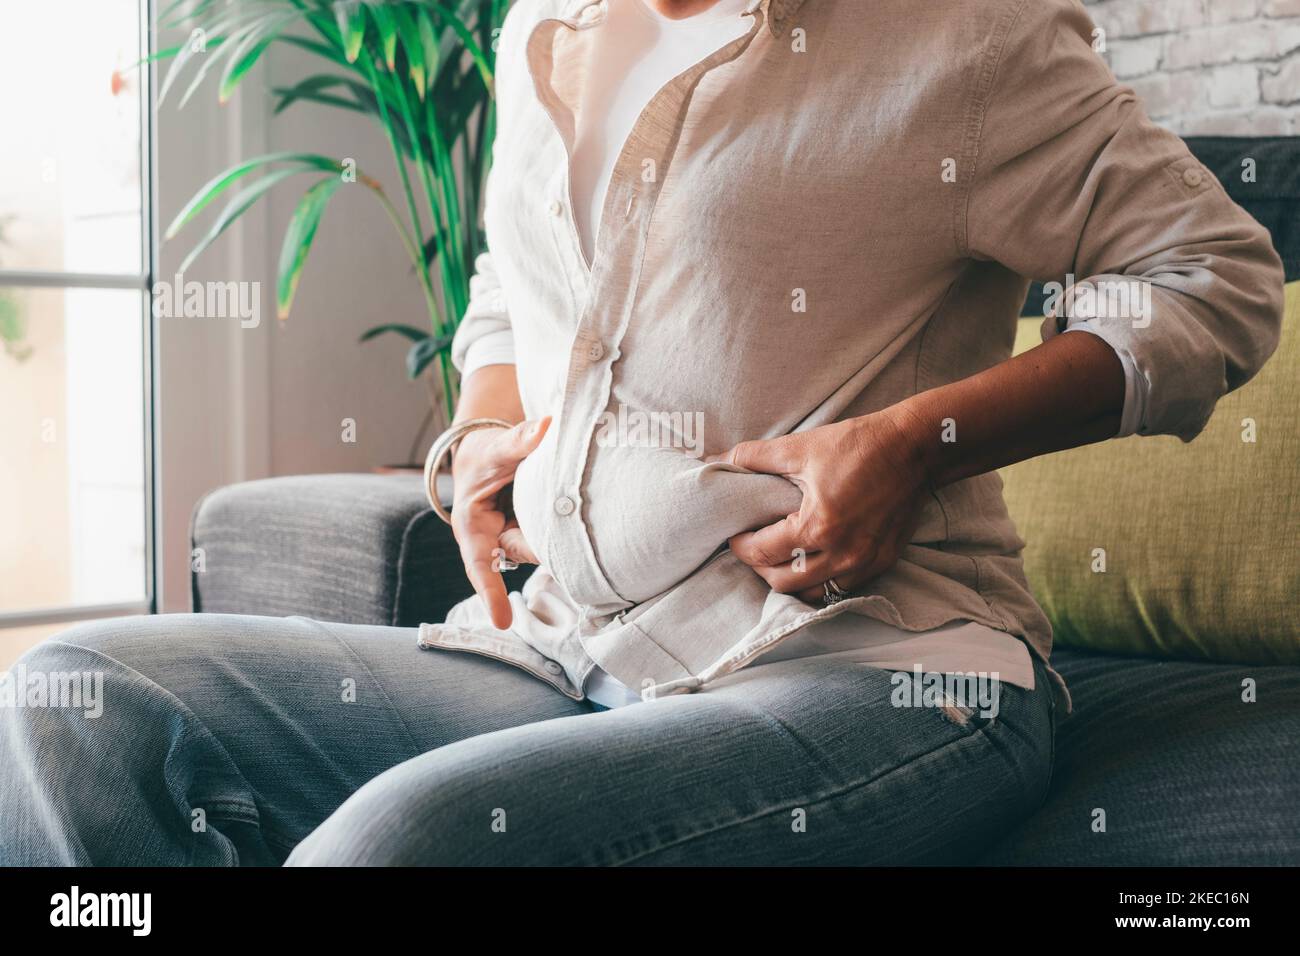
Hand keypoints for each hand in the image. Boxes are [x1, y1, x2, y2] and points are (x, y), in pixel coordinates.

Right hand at [450, 416, 549, 628]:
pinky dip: (563, 532)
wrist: (486, 461)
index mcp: (473, 528)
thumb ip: (519, 439)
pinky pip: (551, 540)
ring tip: (561, 508)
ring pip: (542, 547)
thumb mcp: (497, 448)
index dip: (490, 593)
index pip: (479, 565)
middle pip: (524, 553)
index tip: (501, 622)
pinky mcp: (533, 541)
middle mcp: (492, 543)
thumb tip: (545, 426)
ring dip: (556, 535)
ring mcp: (514, 545)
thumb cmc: (485, 458)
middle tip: (559, 516)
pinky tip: (578, 519)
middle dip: (543, 543)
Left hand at [712, 408, 931, 603]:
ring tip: (780, 557)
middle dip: (761, 568)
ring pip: (814, 592)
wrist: (916, 447)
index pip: (763, 552)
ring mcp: (866, 562)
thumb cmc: (858, 444)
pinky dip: (821, 579)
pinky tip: (811, 560)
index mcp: (819, 527)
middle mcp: (844, 554)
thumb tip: (717, 461)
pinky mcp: (883, 561)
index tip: (735, 534)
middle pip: (784, 583)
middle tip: (753, 547)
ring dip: (791, 580)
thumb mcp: (800, 447)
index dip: (741, 545)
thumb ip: (753, 457)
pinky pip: (842, 587)